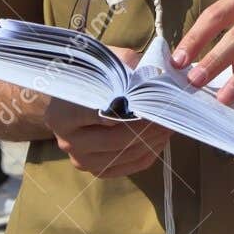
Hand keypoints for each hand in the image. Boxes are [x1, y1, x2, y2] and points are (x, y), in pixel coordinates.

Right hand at [44, 48, 171, 175]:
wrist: (68, 99)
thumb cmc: (87, 76)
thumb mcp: (103, 62)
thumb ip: (125, 66)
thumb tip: (154, 73)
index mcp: (62, 114)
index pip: (102, 114)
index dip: (133, 108)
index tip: (154, 100)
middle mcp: (68, 142)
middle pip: (118, 138)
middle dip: (149, 125)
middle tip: (169, 112)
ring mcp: (82, 160)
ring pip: (128, 154)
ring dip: (154, 138)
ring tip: (170, 121)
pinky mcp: (98, 170)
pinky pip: (132, 165)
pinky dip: (151, 151)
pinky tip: (161, 136)